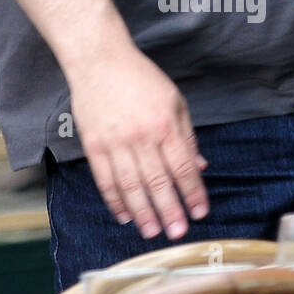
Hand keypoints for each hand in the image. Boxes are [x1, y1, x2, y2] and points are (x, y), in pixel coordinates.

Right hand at [67, 34, 208, 239]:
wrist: (99, 59)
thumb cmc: (140, 77)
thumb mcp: (174, 100)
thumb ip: (187, 135)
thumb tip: (200, 166)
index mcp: (165, 125)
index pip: (183, 168)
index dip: (193, 193)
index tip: (200, 213)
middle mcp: (141, 136)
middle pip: (158, 182)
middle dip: (170, 211)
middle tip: (178, 234)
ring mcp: (115, 142)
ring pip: (131, 186)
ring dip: (142, 213)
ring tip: (152, 232)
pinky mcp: (93, 144)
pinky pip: (104, 179)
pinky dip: (114, 200)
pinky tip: (123, 215)